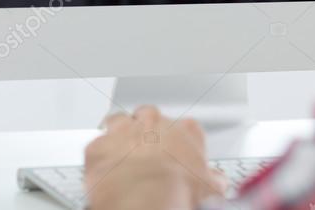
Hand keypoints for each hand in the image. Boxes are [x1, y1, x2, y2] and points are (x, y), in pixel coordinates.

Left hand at [84, 106, 227, 209]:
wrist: (145, 196)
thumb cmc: (177, 187)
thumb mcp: (208, 186)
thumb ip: (213, 178)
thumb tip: (218, 183)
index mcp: (183, 129)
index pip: (183, 128)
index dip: (178, 142)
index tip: (176, 156)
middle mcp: (153, 122)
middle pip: (148, 119)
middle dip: (147, 133)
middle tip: (149, 155)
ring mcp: (123, 131)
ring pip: (118, 123)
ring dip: (119, 136)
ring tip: (122, 156)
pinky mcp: (99, 146)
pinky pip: (96, 147)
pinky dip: (99, 158)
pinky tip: (105, 170)